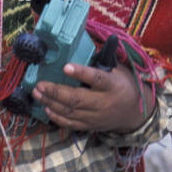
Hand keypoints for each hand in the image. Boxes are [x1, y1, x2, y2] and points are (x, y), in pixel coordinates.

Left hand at [33, 59, 153, 133]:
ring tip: (37, 93)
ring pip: (70, 112)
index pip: (96, 78)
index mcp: (113, 85)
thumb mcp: (118, 70)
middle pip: (77, 99)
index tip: (66, 66)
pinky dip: (57, 117)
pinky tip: (46, 107)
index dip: (81, 73)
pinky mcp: (91, 126)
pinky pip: (71, 124)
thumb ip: (102, 61)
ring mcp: (96, 117)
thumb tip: (82, 44)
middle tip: (40, 84)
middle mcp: (104, 103)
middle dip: (56, 92)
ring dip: (51, 102)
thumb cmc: (123, 85)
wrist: (134, 112)